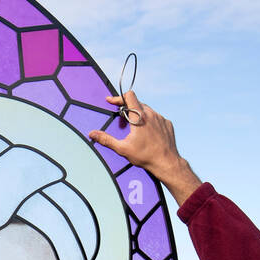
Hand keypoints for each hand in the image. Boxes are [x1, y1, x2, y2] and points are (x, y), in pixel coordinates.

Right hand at [87, 90, 202, 205]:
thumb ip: (106, 139)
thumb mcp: (122, 148)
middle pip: (137, 103)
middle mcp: (151, 114)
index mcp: (139, 116)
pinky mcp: (167, 124)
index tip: (111, 101)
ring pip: (147, 110)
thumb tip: (92, 134)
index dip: (118, 98)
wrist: (167, 163)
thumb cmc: (145, 156)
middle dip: (127, 109)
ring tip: (135, 129)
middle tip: (122, 121)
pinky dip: (150, 122)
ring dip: (139, 115)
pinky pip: (156, 118)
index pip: (129, 96)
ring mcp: (161, 118)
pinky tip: (148, 133)